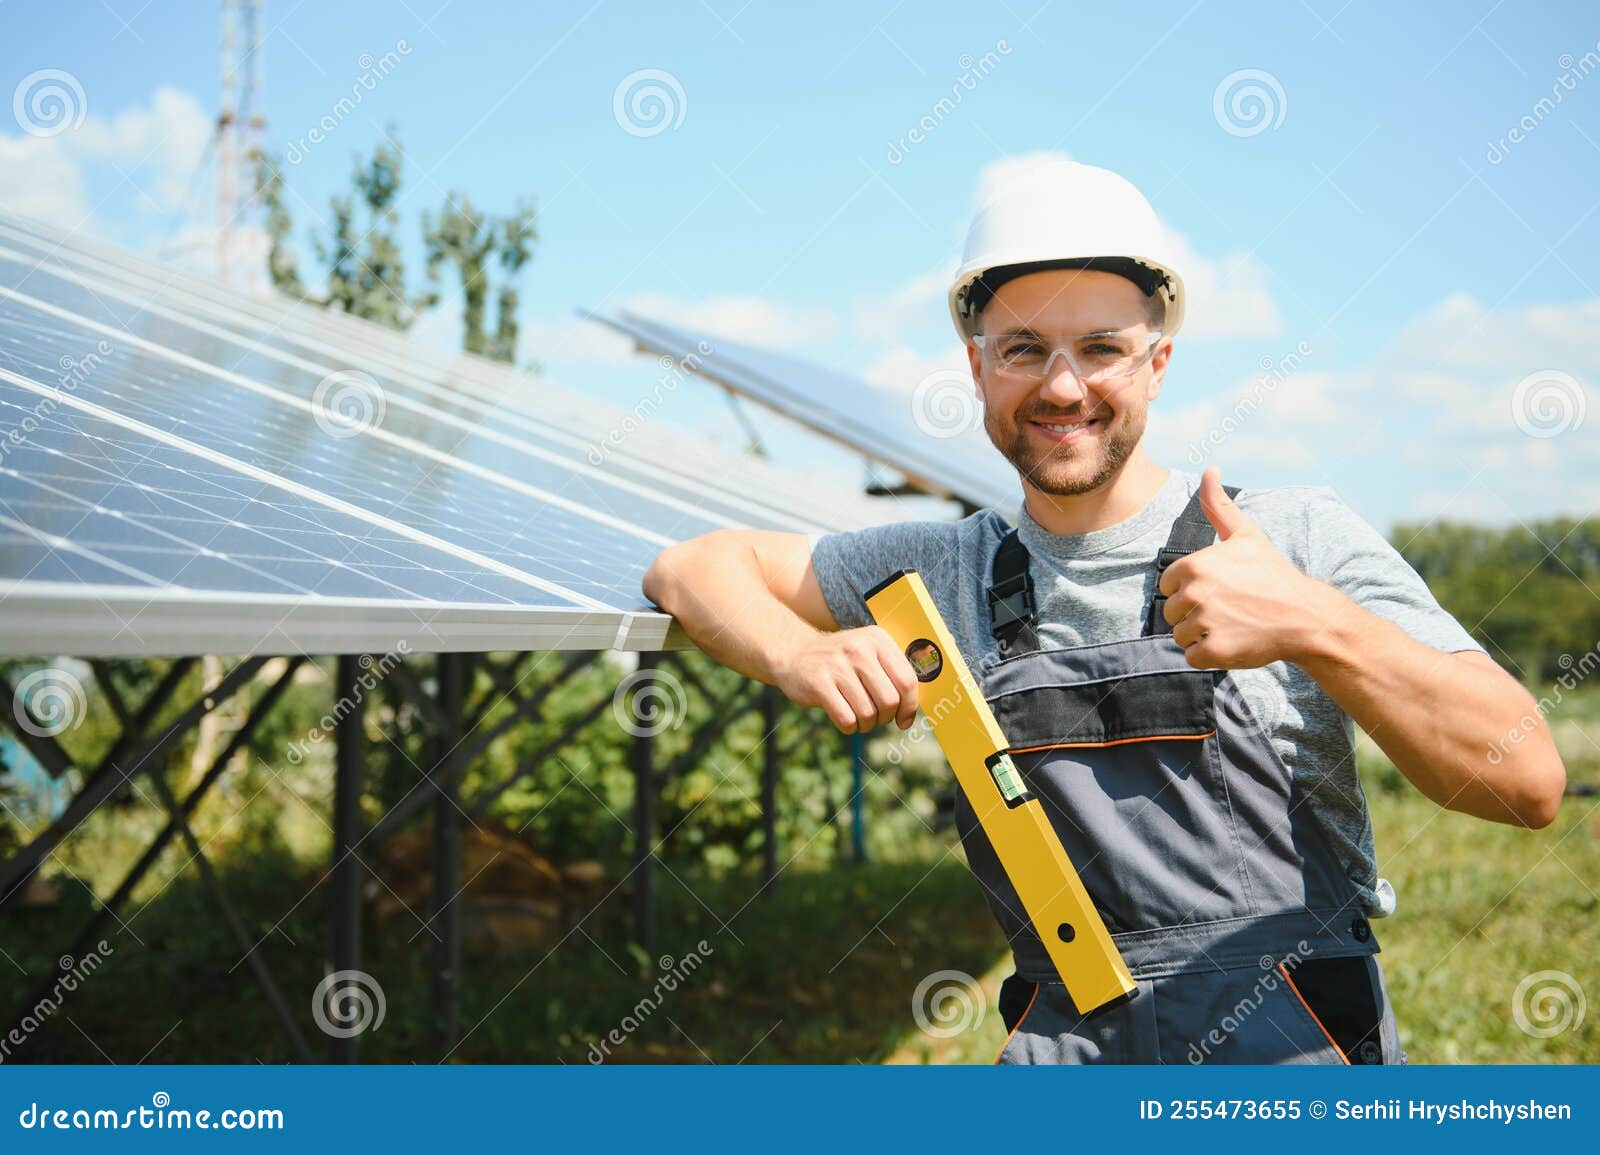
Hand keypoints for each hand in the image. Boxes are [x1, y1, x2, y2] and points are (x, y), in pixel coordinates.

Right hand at [773, 626, 919, 732]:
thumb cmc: (840, 661)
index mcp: (877, 640)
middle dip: (886, 718)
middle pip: (889, 700)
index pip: (907, 680)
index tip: (903, 720)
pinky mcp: (819, 683)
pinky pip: (846, 719)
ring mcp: (837, 665)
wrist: (794, 652)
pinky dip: (850, 727)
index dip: (909, 706)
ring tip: (859, 718)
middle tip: (877, 718)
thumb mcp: (868, 654)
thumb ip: (892, 675)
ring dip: (866, 724)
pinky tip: (845, 720)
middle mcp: (859, 649)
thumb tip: (911, 713)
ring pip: (868, 713)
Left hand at [1158, 469, 1338, 668]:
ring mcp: (1204, 624)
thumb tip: (1209, 470)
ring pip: (1181, 636)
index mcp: (1194, 566)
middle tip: (1229, 610)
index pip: (1169, 586)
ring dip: (1202, 635)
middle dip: (1194, 614)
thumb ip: (1218, 506)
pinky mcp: (1215, 652)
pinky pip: (1193, 658)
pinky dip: (1210, 656)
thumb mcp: (1245, 535)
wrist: (1304, 616)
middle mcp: (1195, 593)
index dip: (1190, 590)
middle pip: (1172, 613)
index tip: (1219, 590)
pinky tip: (1233, 642)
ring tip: (1233, 625)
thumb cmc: (1272, 575)